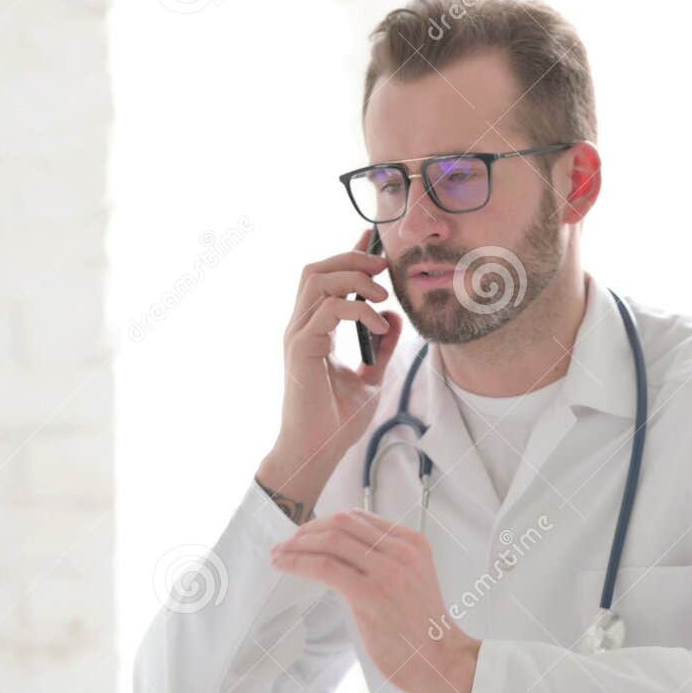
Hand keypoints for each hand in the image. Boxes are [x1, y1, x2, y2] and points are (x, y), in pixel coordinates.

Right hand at [257, 232, 403, 519]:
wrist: (317, 452)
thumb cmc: (336, 420)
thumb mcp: (371, 376)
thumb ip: (382, 346)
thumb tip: (394, 317)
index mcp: (312, 329)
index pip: (325, 278)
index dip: (348, 253)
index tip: (373, 240)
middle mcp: (300, 326)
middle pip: (316, 268)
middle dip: (351, 258)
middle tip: (384, 267)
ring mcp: (297, 336)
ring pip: (318, 280)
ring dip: (354, 278)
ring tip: (381, 294)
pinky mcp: (300, 349)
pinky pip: (327, 310)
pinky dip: (357, 309)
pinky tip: (378, 325)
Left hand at [268, 509, 479, 692]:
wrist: (442, 660)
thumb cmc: (422, 628)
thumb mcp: (412, 579)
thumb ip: (386, 561)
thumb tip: (344, 554)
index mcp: (413, 543)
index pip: (360, 519)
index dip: (326, 522)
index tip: (306, 533)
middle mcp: (401, 550)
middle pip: (342, 524)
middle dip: (309, 530)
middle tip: (287, 542)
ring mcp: (387, 570)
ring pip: (331, 541)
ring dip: (298, 545)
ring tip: (279, 553)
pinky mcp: (370, 593)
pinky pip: (325, 567)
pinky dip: (298, 563)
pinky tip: (284, 566)